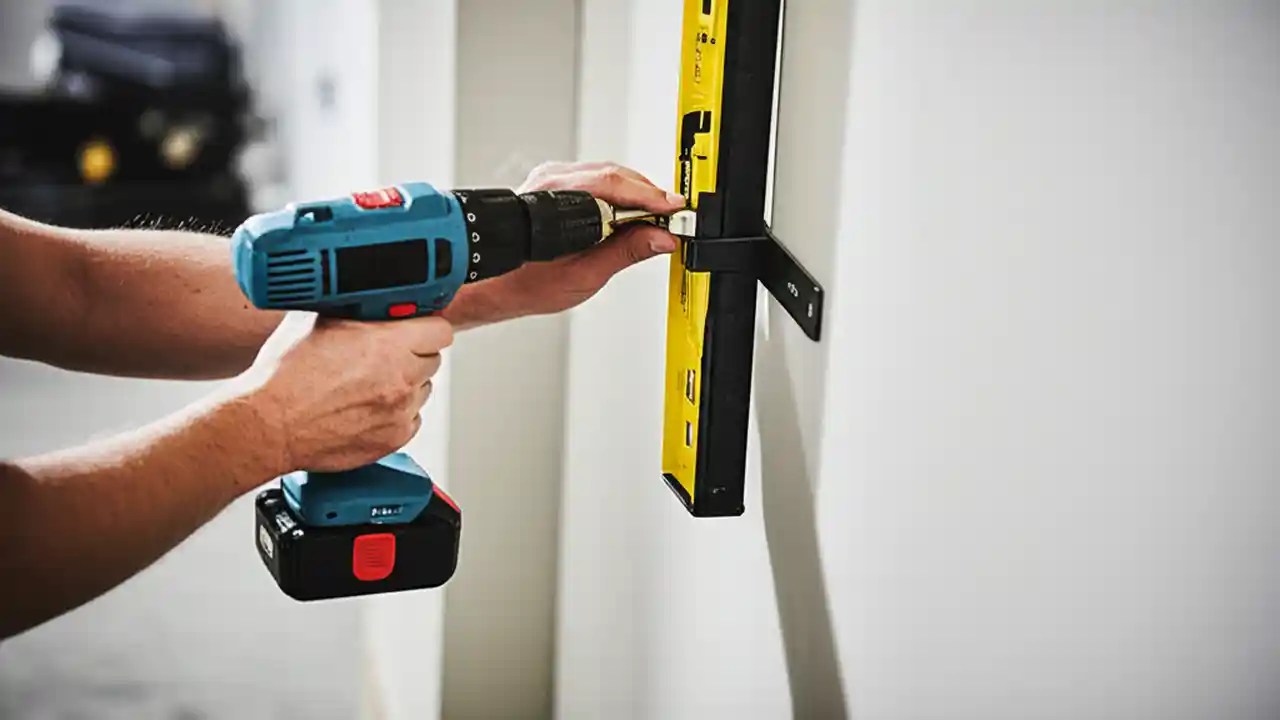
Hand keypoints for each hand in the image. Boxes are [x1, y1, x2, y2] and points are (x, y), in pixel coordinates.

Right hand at [235, 311, 452, 472]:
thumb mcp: (314, 321)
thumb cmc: (285, 376)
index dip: (426, 327)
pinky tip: (368, 408)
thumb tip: (358, 298)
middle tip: (386, 356)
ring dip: (406, 385)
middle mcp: (401, 377)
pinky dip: (397, 414)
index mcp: (388, 342)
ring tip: (370, 385)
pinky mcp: (394, 437)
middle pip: (432, 359)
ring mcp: (400, 410)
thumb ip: (348, 307)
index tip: (417, 329)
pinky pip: (411, 419)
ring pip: (422, 390)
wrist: (269, 424)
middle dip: (413, 355)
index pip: (440, 330)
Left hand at [442, 161, 684, 327]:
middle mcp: (553, 181)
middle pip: (616, 175)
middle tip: (673, 218)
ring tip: (656, 218)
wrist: (497, 283)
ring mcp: (554, 178)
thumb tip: (660, 239)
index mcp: (558, 200)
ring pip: (608, 174)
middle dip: (649, 195)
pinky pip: (596, 179)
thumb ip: (626, 252)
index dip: (652, 197)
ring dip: (636, 193)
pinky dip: (619, 193)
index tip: (675, 210)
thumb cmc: (528, 282)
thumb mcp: (585, 275)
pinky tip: (630, 212)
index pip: (616, 186)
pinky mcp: (557, 183)